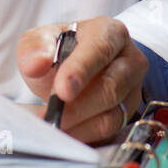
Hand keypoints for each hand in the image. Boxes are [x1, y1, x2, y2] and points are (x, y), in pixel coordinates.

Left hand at [17, 17, 146, 143]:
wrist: (81, 64)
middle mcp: (129, 60)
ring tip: (53, 126)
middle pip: (110, 87)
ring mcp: (132, 89)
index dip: (81, 70)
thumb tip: (35, 65)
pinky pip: (109, 131)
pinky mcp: (128, 113)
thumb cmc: (63, 49)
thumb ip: (37, 48)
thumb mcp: (44, 39)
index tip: (62, 90)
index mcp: (110, 33)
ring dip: (79, 125)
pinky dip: (84, 135)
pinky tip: (64, 134)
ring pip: (112, 114)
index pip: (100, 50)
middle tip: (51, 116)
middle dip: (78, 107)